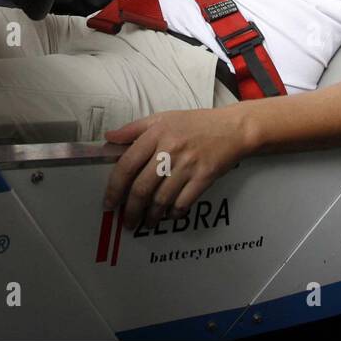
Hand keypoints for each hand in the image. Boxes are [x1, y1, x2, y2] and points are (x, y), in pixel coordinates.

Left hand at [102, 105, 251, 229]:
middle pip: (142, 188)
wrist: (232, 128)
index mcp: (156, 134)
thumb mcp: (162, 118)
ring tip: (147, 222)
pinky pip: (183, 202)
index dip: (114, 187)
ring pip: (161, 199)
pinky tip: (169, 215)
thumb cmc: (195, 123)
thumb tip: (108, 138)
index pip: (127, 164)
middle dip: (131, 210)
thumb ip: (133, 129)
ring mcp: (188, 165)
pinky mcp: (204, 177)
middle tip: (127, 221)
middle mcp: (170, 150)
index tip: (109, 202)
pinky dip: (174, 213)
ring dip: (151, 216)